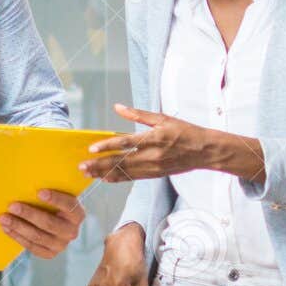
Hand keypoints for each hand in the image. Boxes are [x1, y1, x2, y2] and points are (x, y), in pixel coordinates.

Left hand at [0, 189, 84, 259]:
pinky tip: (6, 228)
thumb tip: (28, 182)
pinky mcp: (49, 254)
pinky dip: (17, 236)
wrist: (59, 227)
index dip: (55, 199)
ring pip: (37, 236)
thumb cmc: (55, 207)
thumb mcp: (58, 198)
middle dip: (28, 214)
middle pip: (49, 223)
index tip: (39, 192)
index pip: (68, 205)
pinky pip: (31, 246)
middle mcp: (71, 231)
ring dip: (18, 226)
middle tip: (12, 206)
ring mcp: (60, 245)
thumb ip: (51, 192)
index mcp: (77, 214)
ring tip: (3, 218)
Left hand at [80, 104, 263, 182]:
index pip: (125, 143)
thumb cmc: (184, 131)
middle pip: (120, 162)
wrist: (204, 151)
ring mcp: (153, 168)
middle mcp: (151, 155)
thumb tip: (118, 107)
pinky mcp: (154, 175)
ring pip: (124, 173)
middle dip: (99, 165)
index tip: (91, 148)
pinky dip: (117, 178)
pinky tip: (105, 178)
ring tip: (88, 173)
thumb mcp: (163, 118)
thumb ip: (139, 115)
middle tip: (81, 167)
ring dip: (104, 173)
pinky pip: (132, 178)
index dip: (107, 146)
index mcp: (153, 138)